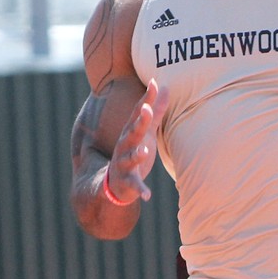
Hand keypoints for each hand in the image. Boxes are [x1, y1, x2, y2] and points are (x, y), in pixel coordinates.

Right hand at [105, 79, 164, 204]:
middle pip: (133, 132)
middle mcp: (125, 146)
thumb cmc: (133, 152)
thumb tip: (163, 86)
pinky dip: (140, 191)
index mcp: (131, 132)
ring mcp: (124, 163)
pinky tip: (147, 195)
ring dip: (137, 154)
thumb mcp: (146, 131)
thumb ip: (156, 110)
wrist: (114, 183)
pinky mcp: (127, 182)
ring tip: (144, 151)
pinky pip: (134, 186)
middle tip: (146, 110)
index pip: (138, 113)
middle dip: (139, 121)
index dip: (146, 99)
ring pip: (130, 158)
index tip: (154, 83)